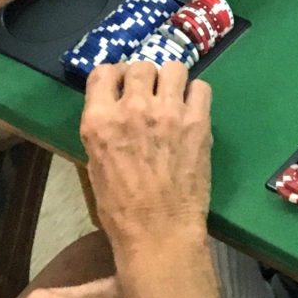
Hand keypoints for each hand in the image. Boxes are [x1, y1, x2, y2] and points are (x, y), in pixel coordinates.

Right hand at [80, 61, 212, 254]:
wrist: (158, 231)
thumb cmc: (120, 208)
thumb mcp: (96, 165)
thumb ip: (104, 131)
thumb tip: (113, 113)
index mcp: (99, 121)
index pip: (102, 73)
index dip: (113, 77)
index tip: (121, 85)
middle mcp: (133, 108)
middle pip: (140, 66)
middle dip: (144, 77)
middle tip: (149, 94)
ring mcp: (168, 111)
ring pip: (173, 68)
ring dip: (171, 81)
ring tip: (172, 98)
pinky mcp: (197, 120)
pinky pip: (201, 87)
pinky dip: (196, 95)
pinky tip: (192, 110)